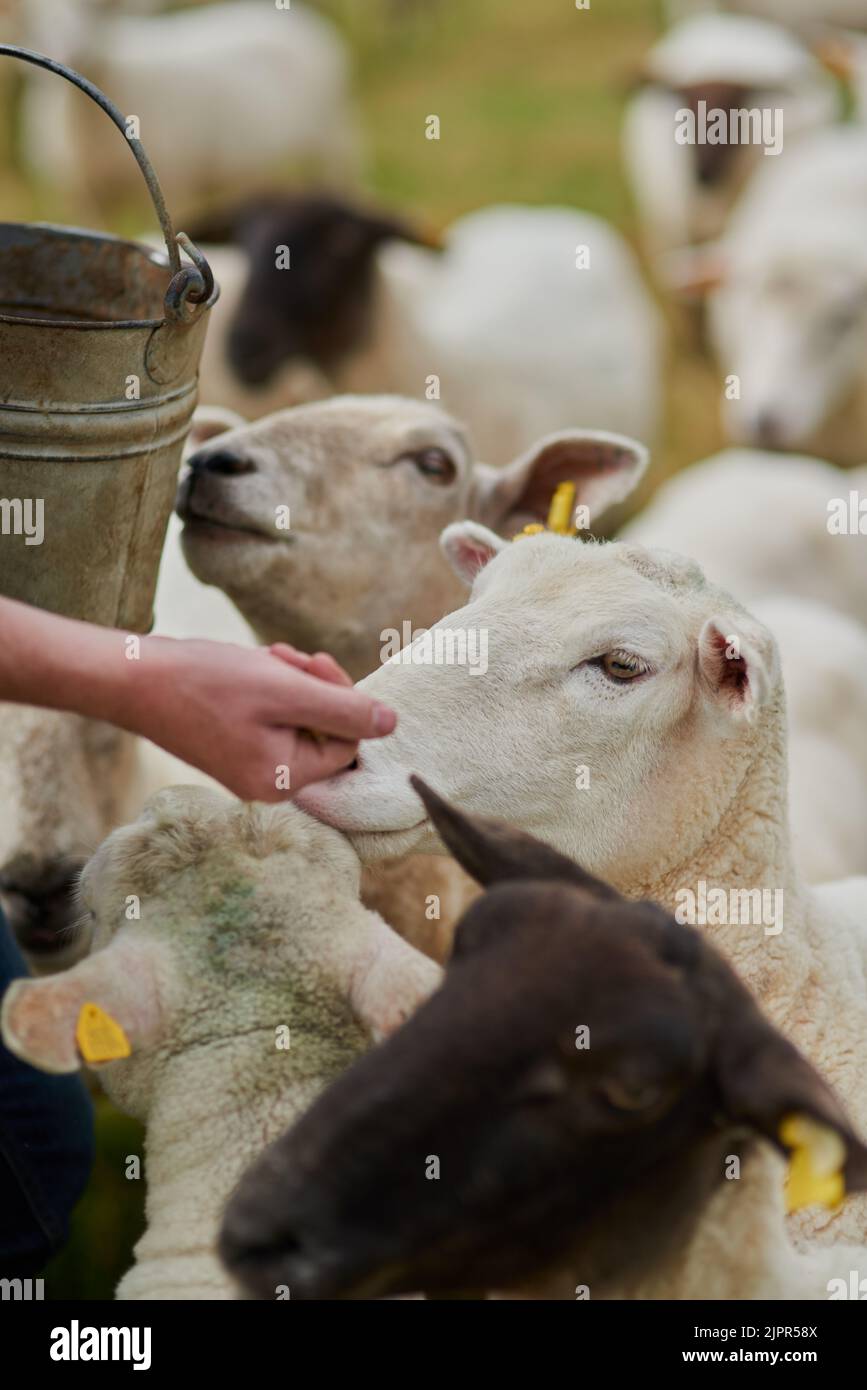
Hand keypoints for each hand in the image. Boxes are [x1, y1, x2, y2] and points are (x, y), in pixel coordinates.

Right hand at [125, 636, 394, 800]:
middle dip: (313, 687)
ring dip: (293, 680)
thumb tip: (392, 724)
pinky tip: (254, 664)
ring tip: (266, 657)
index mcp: (283, 780)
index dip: (341, 700)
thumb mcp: (285, 690)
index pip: (347, 743)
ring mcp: (249, 765)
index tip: (315, 665)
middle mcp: (268, 783)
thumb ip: (343, 709)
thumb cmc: (206, 684)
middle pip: (324, 730)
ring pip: (300, 716)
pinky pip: (274, 715)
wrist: (134, 679)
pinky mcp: (234, 744)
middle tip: (287, 657)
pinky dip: (271, 686)